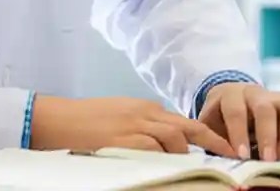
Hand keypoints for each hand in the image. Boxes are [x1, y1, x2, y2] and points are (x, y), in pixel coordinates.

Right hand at [29, 95, 235, 156]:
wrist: (54, 119)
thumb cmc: (84, 121)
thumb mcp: (121, 117)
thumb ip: (144, 126)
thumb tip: (167, 146)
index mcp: (145, 108)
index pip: (184, 123)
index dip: (207, 137)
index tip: (225, 149)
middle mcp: (143, 115)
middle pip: (185, 129)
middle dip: (209, 144)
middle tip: (225, 159)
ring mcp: (133, 127)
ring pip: (173, 139)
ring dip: (185, 156)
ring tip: (194, 170)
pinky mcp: (121, 140)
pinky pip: (151, 150)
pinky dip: (163, 159)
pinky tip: (169, 169)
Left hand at [197, 83, 279, 161]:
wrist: (237, 103)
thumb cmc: (221, 120)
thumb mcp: (209, 127)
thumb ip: (211, 140)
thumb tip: (225, 157)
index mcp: (231, 95)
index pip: (235, 111)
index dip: (239, 134)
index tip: (242, 156)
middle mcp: (256, 92)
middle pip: (265, 109)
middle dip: (267, 136)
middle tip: (267, 160)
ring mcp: (278, 95)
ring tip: (279, 157)